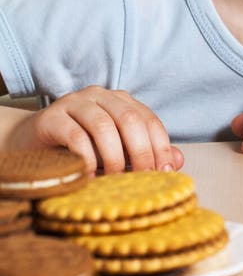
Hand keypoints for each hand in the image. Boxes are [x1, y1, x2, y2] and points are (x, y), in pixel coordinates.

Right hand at [6, 86, 183, 173]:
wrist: (31, 144)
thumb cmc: (79, 149)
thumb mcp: (115, 151)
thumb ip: (145, 153)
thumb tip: (178, 161)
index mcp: (120, 101)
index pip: (149, 119)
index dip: (160, 146)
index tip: (164, 172)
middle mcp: (100, 96)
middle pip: (129, 119)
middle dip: (141, 152)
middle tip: (143, 179)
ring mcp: (74, 102)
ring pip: (103, 126)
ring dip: (113, 157)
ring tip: (115, 180)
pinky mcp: (51, 117)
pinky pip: (75, 136)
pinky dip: (86, 158)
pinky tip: (89, 176)